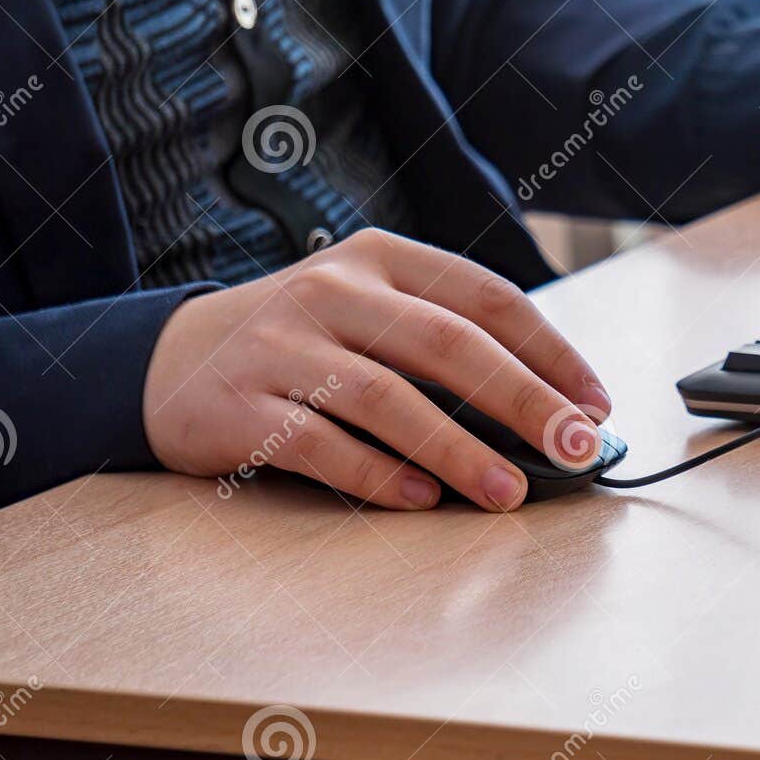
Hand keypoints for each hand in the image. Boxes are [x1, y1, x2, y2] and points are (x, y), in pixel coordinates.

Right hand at [142, 229, 611, 511]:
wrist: (165, 361)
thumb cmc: (301, 344)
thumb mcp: (369, 316)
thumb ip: (443, 346)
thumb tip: (549, 414)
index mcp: (381, 260)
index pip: (487, 297)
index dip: (551, 351)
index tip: (594, 402)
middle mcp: (332, 291)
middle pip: (450, 344)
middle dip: (525, 401)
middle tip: (574, 449)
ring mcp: (282, 345)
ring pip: (388, 397)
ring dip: (459, 451)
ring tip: (509, 493)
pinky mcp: (239, 405)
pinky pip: (320, 444)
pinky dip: (377, 474)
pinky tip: (423, 500)